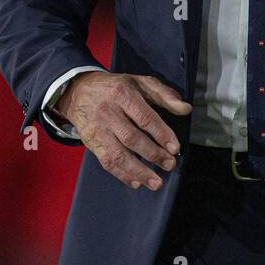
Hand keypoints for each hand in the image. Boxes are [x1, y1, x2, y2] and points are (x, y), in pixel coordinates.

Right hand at [55, 71, 191, 189]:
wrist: (79, 91)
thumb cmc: (117, 88)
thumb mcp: (140, 82)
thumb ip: (164, 94)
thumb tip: (185, 109)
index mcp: (123, 94)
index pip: (144, 117)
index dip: (161, 134)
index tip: (174, 148)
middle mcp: (108, 112)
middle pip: (131, 138)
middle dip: (152, 154)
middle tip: (169, 165)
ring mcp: (98, 129)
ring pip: (117, 154)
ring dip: (138, 171)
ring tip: (156, 182)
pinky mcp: (90, 142)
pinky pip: (106, 162)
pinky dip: (122, 174)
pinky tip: (137, 182)